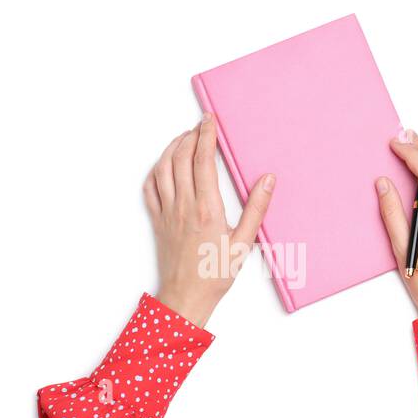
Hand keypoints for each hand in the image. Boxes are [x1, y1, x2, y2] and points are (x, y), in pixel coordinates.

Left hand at [143, 114, 274, 326]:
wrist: (186, 296)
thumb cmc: (216, 274)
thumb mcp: (245, 243)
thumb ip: (257, 209)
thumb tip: (268, 180)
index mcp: (207, 209)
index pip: (203, 161)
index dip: (206, 136)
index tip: (210, 121)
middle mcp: (184, 205)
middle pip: (181, 158)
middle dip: (190, 135)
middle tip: (201, 124)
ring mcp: (167, 211)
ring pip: (163, 169)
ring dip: (172, 148)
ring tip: (184, 138)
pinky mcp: (157, 220)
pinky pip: (150, 188)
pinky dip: (155, 170)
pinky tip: (164, 165)